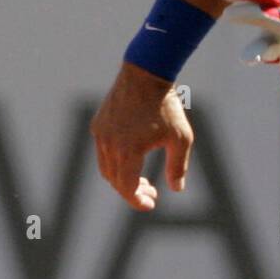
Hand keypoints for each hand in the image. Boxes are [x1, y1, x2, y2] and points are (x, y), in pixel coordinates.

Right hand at [90, 61, 193, 210]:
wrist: (146, 74)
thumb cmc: (166, 106)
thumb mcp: (180, 138)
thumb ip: (178, 166)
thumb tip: (176, 188)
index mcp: (128, 151)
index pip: (127, 188)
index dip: (138, 201)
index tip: (151, 204)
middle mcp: (109, 145)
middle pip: (116, 182)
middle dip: (133, 191)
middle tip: (151, 193)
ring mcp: (101, 134)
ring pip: (107, 168)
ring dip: (122, 178)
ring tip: (142, 180)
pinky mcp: (98, 125)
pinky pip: (103, 152)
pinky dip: (115, 162)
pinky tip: (132, 159)